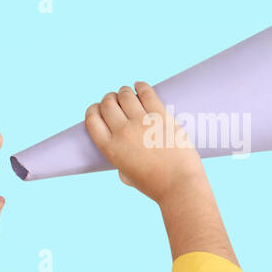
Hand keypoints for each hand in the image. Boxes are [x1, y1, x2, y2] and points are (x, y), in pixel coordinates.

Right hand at [85, 81, 205, 202]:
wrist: (180, 186)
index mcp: (110, 149)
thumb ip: (121, 163)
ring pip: (125, 95)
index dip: (93, 110)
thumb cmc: (156, 186)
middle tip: (115, 101)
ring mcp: (142, 123)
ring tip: (127, 93)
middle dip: (109, 99)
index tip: (98, 109)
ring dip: (123, 92)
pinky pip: (146, 93)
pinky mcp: (161, 116)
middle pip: (107, 104)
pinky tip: (139, 85)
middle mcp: (122, 133)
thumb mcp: (127, 176)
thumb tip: (122, 154)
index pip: (92, 119)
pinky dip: (140, 86)